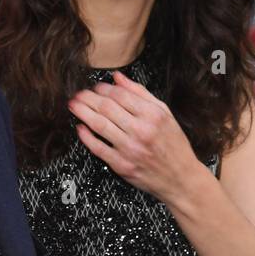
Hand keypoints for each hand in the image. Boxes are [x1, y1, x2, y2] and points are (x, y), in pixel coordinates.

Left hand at [68, 71, 204, 206]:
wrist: (181, 178)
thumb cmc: (174, 145)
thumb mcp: (164, 114)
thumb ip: (140, 93)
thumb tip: (117, 77)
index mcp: (152, 115)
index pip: (120, 95)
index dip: (103, 88)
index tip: (95, 87)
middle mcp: (141, 130)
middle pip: (106, 107)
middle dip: (88, 97)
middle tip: (78, 94)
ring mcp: (130, 149)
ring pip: (99, 125)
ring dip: (82, 112)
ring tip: (73, 105)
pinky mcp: (122, 165)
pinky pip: (98, 148)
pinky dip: (86, 136)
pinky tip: (80, 127)